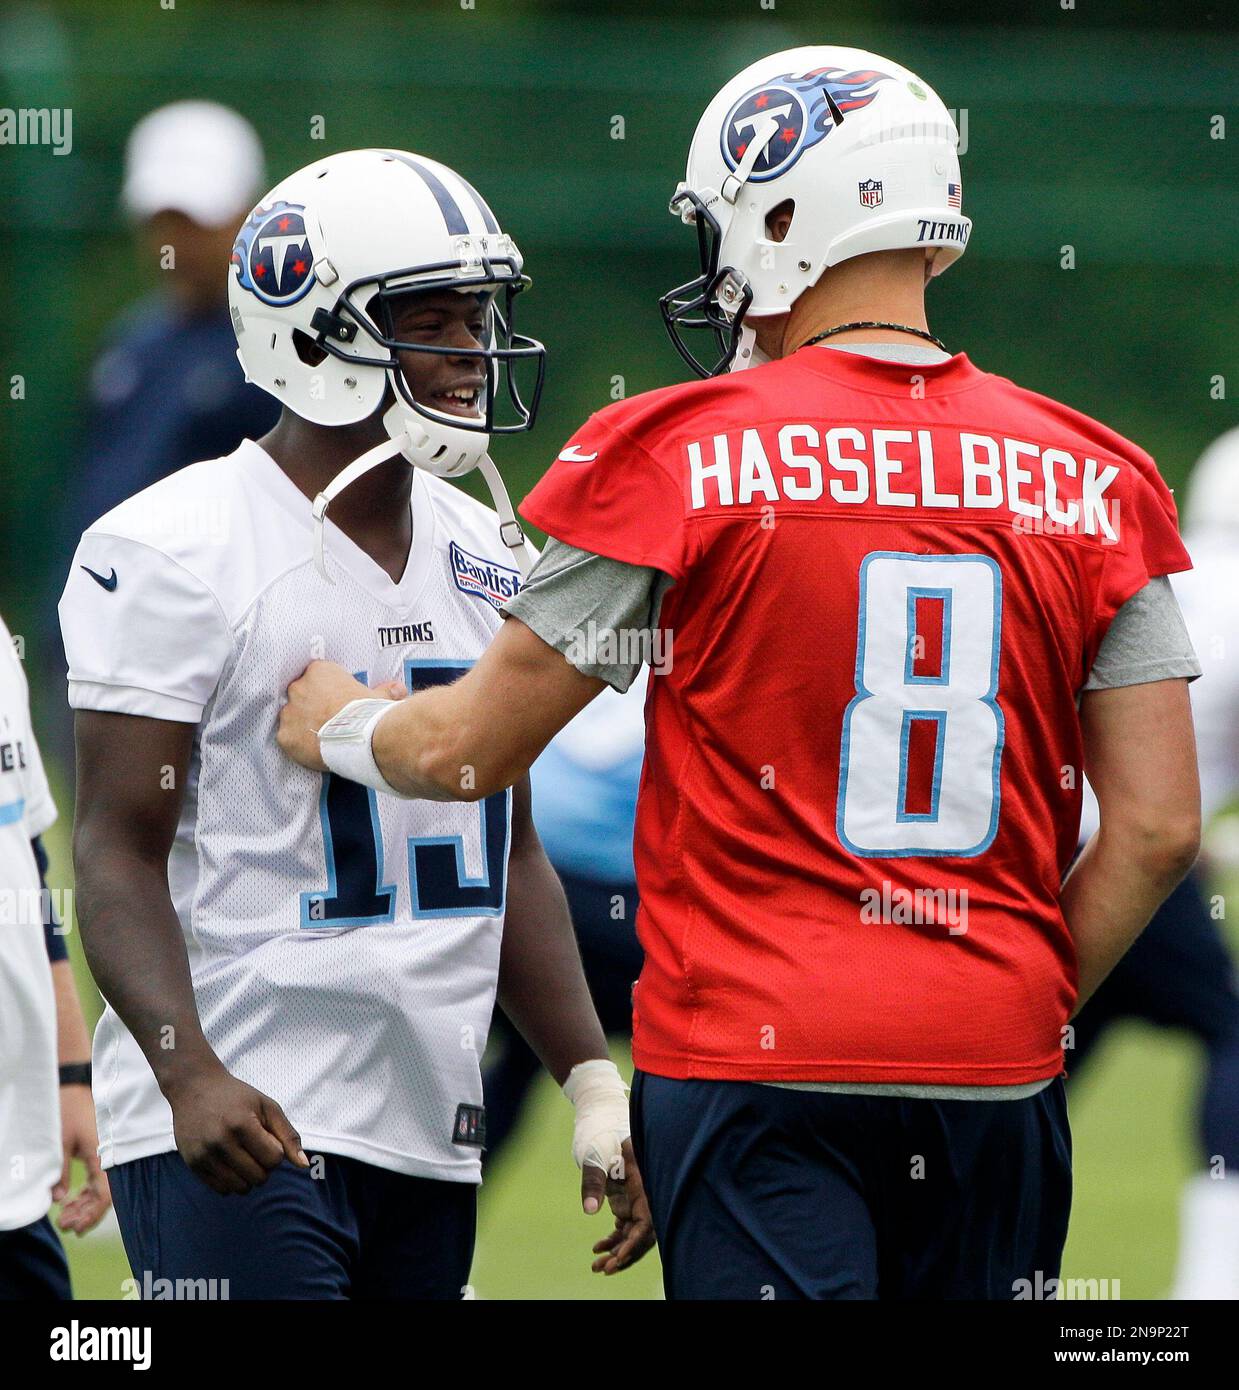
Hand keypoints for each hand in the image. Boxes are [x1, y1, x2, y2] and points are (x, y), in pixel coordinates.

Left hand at [54, 1084, 111, 1234]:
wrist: (75, 1088)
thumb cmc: (69, 1112)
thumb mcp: (59, 1143)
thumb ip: (59, 1172)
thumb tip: (58, 1199)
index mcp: (103, 1156)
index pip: (105, 1195)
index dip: (92, 1215)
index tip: (75, 1227)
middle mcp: (108, 1159)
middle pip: (104, 1197)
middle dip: (85, 1214)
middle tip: (63, 1224)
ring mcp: (104, 1157)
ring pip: (99, 1191)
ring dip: (84, 1206)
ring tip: (64, 1217)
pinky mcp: (98, 1155)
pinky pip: (96, 1182)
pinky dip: (84, 1195)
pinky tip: (70, 1202)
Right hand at [165, 1062, 308, 1194]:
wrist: (193, 1088)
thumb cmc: (237, 1097)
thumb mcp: (267, 1107)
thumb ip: (288, 1135)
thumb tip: (304, 1165)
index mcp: (242, 1124)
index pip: (274, 1159)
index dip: (277, 1152)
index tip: (268, 1139)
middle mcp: (221, 1141)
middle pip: (259, 1177)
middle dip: (264, 1167)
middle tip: (257, 1149)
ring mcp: (204, 1155)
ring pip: (240, 1188)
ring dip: (249, 1177)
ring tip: (244, 1156)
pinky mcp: (193, 1164)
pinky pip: (222, 1189)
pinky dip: (232, 1181)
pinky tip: (230, 1162)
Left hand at [277, 660, 406, 771]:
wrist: (362, 737)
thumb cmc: (370, 713)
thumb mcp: (380, 698)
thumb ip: (385, 691)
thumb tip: (399, 689)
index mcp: (320, 671)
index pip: (316, 676)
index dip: (325, 690)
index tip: (334, 701)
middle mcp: (299, 687)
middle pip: (299, 694)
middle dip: (310, 705)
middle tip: (327, 720)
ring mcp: (289, 712)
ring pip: (291, 716)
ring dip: (302, 725)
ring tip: (319, 737)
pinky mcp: (285, 735)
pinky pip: (288, 738)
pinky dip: (297, 744)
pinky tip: (311, 750)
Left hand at [590, 1139, 654, 1274]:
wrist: (604, 1130)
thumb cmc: (603, 1139)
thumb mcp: (596, 1156)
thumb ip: (593, 1181)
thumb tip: (589, 1211)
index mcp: (644, 1186)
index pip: (646, 1222)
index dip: (635, 1242)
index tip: (619, 1256)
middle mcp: (645, 1198)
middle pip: (641, 1236)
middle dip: (625, 1255)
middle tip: (604, 1269)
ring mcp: (637, 1203)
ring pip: (633, 1236)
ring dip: (617, 1252)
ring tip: (596, 1267)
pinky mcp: (628, 1205)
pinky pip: (624, 1229)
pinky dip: (613, 1241)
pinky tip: (596, 1249)